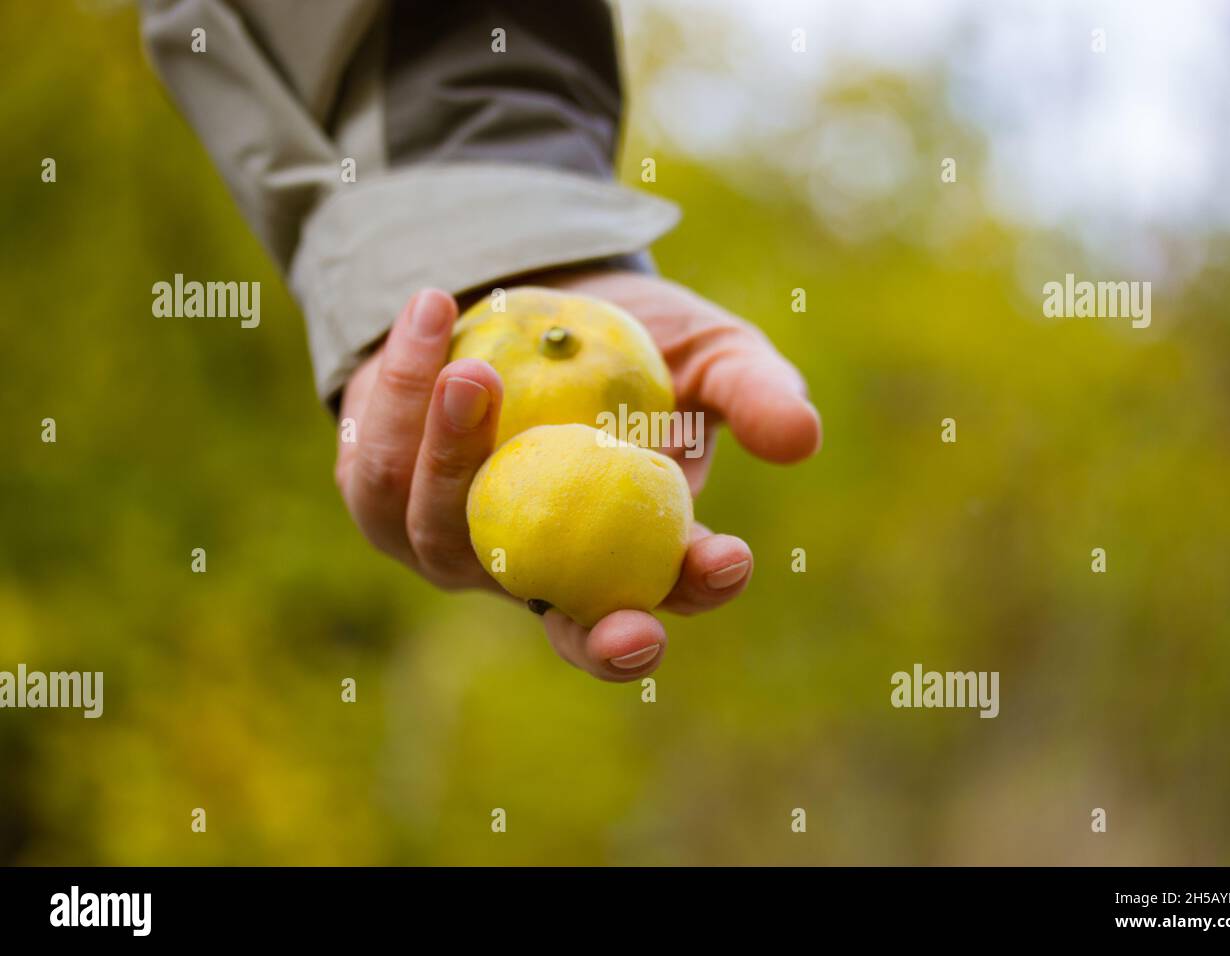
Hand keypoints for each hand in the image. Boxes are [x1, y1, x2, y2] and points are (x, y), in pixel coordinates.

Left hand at [335, 273, 820, 681]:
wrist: (524, 294)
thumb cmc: (631, 337)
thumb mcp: (707, 351)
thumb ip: (752, 389)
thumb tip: (801, 437)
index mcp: (625, 551)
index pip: (665, 593)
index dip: (693, 593)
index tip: (725, 557)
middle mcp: (538, 569)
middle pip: (559, 618)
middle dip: (591, 630)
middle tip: (624, 613)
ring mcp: (455, 545)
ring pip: (446, 533)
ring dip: (456, 456)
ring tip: (476, 368)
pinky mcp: (384, 499)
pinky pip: (379, 467)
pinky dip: (400, 393)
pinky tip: (430, 311)